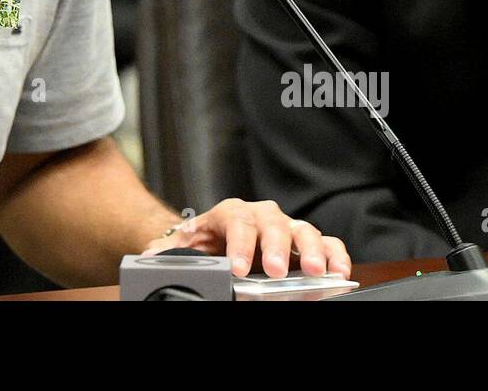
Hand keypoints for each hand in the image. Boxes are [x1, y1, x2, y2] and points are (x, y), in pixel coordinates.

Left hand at [142, 198, 350, 278]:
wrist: (211, 238)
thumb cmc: (199, 241)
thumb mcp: (179, 244)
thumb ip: (165, 250)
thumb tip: (148, 256)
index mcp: (229, 213)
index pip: (236, 223)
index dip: (239, 245)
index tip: (238, 267)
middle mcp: (260, 216)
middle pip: (272, 224)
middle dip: (276, 247)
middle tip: (277, 270)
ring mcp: (284, 228)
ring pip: (302, 230)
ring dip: (311, 251)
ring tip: (317, 272)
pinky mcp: (303, 243)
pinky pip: (325, 242)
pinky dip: (334, 254)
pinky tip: (339, 271)